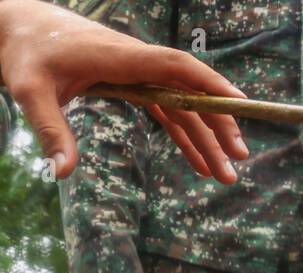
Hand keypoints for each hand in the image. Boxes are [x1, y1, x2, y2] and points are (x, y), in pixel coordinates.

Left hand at [0, 0, 248, 179]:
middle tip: (239, 158)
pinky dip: (185, 138)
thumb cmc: (24, 53)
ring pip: (183, 107)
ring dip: (206, 140)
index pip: (176, 67)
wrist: (18, 27)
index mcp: (120, 57)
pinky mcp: (134, 86)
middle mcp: (138, 64)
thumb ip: (50, 130)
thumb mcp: (28, 90)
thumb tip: (62, 173)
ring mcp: (139, 76)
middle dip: (218, 124)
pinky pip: (169, 112)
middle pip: (190, 93)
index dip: (210, 84)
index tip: (240, 104)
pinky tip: (200, 164)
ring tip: (224, 175)